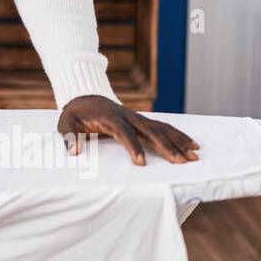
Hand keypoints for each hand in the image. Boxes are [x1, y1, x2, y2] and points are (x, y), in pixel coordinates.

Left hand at [56, 95, 198, 165]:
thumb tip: (74, 151)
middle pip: (150, 130)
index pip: (124, 132)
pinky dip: (179, 135)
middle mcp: (128, 116)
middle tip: (181, 162)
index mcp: (110, 118)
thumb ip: (69, 136)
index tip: (141, 163)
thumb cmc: (76, 114)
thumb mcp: (66, 123)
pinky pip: (164, 127)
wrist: (85, 97)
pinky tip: (192, 144)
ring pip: (162, 128)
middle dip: (167, 146)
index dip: (133, 146)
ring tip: (195, 155)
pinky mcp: (143, 120)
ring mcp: (138, 117)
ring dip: (179, 141)